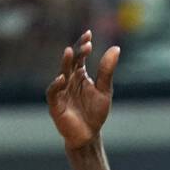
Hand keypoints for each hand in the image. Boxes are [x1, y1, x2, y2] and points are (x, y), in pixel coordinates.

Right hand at [46, 30, 119, 150]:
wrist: (88, 135)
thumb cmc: (95, 113)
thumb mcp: (104, 90)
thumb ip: (107, 70)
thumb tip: (116, 48)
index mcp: (79, 75)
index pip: (80, 56)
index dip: (83, 45)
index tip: (89, 34)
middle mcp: (69, 80)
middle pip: (71, 62)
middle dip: (77, 52)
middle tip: (85, 44)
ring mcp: (61, 91)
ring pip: (61, 73)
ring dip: (65, 63)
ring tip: (70, 51)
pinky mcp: (55, 105)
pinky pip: (53, 92)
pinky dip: (56, 85)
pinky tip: (62, 78)